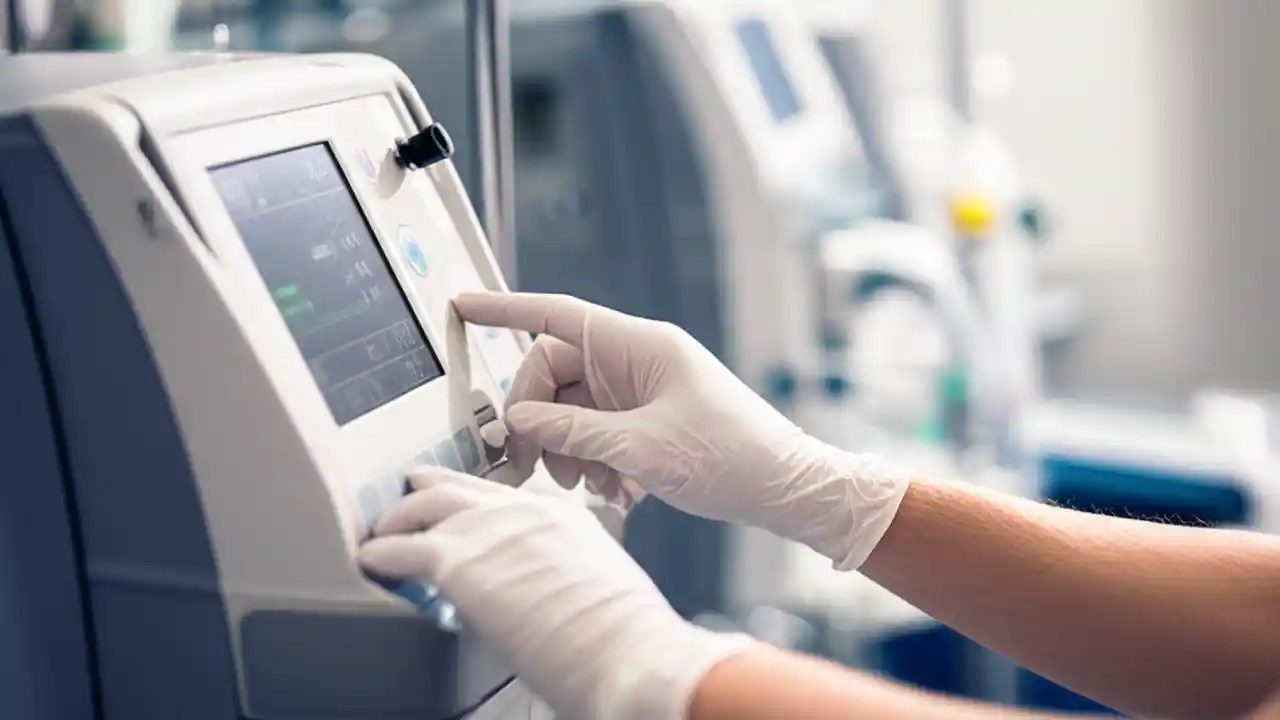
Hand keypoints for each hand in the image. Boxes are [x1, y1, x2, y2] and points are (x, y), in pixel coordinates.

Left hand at [359, 469, 753, 719]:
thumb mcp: (593, 585)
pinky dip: (380, 553)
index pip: (503, 495)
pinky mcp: (460, 561)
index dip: (473, 504)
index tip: (461, 512)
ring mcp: (490, 530)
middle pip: (458, 485)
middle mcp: (524, 510)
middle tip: (409, 499)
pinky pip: (402, 548)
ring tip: (382, 533)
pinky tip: (370, 561)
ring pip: (424, 505)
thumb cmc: (623, 639)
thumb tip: (528, 596)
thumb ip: (556, 575)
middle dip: (428, 491)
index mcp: (562, 515)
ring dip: (398, 519)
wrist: (630, 654)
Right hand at [455, 292, 909, 569]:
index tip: (462, 306)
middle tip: (533, 467)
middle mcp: (636, 361)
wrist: (786, 489)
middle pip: (556, 375)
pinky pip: (598, 432)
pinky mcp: (648, 421)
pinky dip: (595, 462)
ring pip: (573, 410)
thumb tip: (517, 420)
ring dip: (569, 451)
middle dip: (539, 421)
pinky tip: (619, 493)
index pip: (556, 315)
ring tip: (592, 487)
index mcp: (638, 346)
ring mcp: (642, 392)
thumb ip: (570, 430)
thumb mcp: (640, 448)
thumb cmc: (730, 457)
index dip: (505, 309)